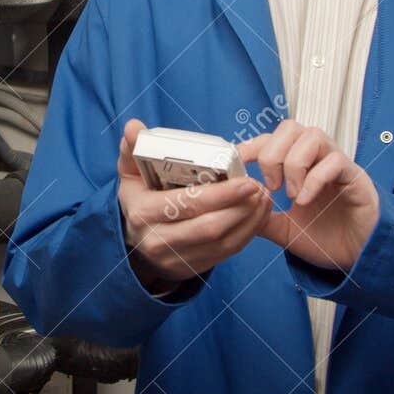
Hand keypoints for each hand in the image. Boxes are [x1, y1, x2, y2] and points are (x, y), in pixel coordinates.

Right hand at [117, 118, 270, 285]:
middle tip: (259, 187)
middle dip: (240, 207)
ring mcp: (177, 258)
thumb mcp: (130, 174)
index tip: (245, 180)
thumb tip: (133, 126)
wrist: (135, 242)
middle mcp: (159, 240)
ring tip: (264, 198)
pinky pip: (228, 252)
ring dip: (249, 220)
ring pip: (223, 242)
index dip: (220, 195)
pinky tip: (259, 215)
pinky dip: (248, 233)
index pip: (187, 204)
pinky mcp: (194, 267)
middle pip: (209, 227)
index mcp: (143, 213)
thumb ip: (132, 148)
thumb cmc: (139, 199)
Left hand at [239, 119, 380, 270]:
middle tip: (272, 186)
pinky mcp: (356, 177)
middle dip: (273, 153)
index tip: (239, 163)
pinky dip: (314, 179)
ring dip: (294, 164)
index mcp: (300, 165)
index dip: (253, 145)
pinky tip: (305, 201)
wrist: (358, 258)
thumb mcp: (285, 230)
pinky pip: (335, 161)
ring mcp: (338, 165)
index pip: (273, 138)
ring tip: (291, 194)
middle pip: (291, 127)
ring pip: (313, 136)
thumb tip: (235, 208)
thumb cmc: (326, 238)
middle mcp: (318, 158)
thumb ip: (262, 217)